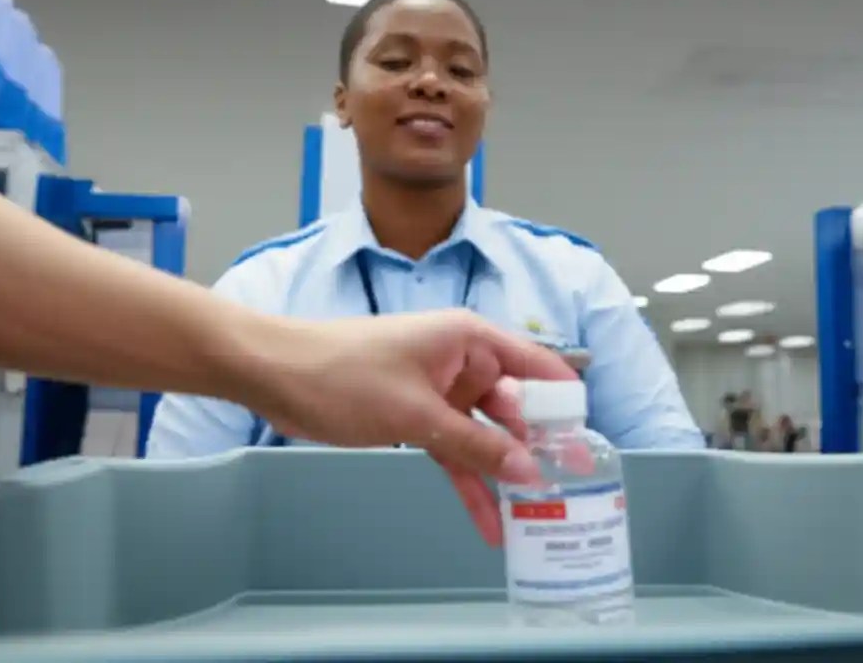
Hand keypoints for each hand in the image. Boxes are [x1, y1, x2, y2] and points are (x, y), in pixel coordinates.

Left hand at [232, 309, 576, 544]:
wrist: (275, 375)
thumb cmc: (342, 374)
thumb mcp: (416, 415)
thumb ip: (476, 445)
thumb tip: (530, 471)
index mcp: (469, 340)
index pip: (536, 367)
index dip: (564, 403)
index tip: (587, 441)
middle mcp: (461, 362)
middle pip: (514, 407)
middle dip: (537, 449)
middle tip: (567, 493)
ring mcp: (439, 391)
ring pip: (485, 436)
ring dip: (503, 475)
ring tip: (533, 519)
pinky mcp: (416, 416)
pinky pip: (454, 450)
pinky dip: (469, 481)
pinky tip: (487, 521)